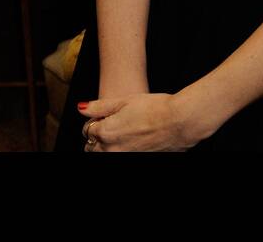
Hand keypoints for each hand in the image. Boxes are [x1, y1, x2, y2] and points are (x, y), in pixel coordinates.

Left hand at [79, 93, 199, 151]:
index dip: (96, 121)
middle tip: (113, 125)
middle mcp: (111, 149)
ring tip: (124, 134)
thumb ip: (100, 106)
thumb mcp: (125, 101)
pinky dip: (121, 150)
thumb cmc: (156, 108)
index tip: (107, 116)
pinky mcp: (136, 160)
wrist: (180, 122)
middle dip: (97, 137)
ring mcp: (124, 157)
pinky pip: (121, 157)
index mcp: (106, 131)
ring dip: (107, 146)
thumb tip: (81, 108)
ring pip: (104, 155)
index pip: (87, 130)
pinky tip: (134, 141)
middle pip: (91, 148)